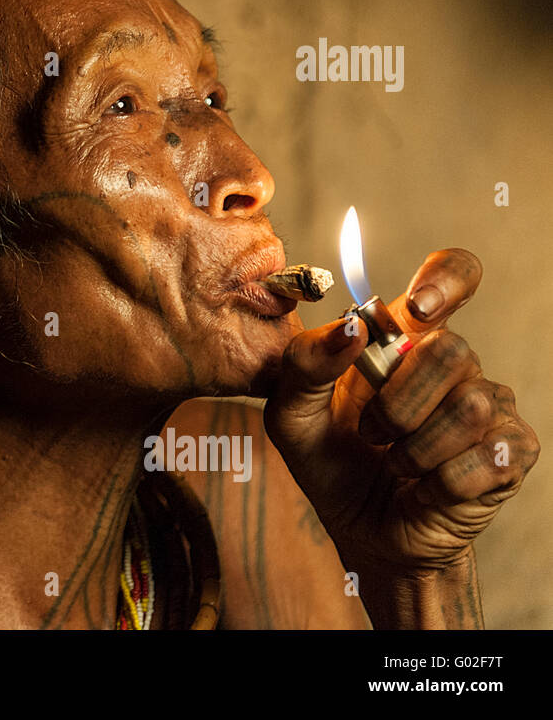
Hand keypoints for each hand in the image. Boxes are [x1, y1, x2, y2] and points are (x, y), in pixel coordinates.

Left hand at [263, 249, 538, 576]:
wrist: (360, 529)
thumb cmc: (328, 459)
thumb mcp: (292, 413)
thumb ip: (305, 363)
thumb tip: (352, 329)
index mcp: (404, 337)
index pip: (453, 274)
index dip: (448, 279)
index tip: (421, 307)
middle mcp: (455, 363)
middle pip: (451, 349)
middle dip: (396, 403)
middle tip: (370, 434)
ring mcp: (490, 407)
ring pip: (467, 406)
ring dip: (412, 448)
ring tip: (395, 463)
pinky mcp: (511, 455)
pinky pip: (484, 458)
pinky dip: (437, 482)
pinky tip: (424, 489)